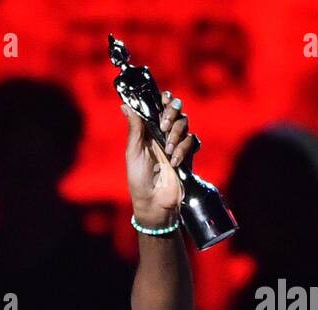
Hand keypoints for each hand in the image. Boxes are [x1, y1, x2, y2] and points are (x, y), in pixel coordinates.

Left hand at [122, 90, 200, 228]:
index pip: (158, 106)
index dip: (163, 99)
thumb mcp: (133, 152)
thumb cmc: (138, 179)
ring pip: (184, 123)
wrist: (154, 202)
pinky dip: (184, 149)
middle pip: (175, 109)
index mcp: (148, 130)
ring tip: (168, 151)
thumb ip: (134, 128)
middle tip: (163, 126)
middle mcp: (163, 134)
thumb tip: (125, 106)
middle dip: (171, 112)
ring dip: (176, 134)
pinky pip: (192, 141)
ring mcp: (176, 143)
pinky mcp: (187, 154)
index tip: (163, 100)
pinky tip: (175, 162)